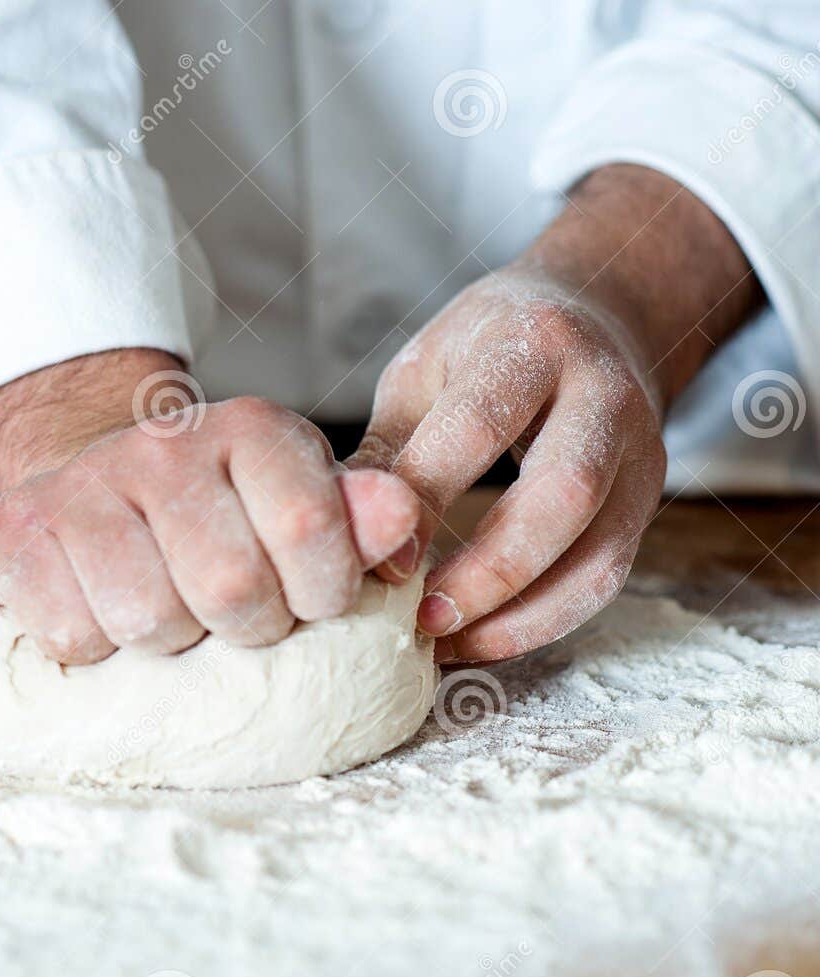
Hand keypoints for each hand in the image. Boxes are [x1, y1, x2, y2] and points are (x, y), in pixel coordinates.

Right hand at [0, 350, 419, 663]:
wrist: (96, 490)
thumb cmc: (219, 519)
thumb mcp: (305, 507)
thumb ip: (363, 519)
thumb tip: (401, 520)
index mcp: (251, 430)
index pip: (309, 526)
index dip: (320, 593)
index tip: (309, 602)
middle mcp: (162, 443)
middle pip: (229, 589)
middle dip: (245, 629)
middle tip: (235, 618)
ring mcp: (82, 484)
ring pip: (147, 618)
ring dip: (170, 642)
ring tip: (172, 616)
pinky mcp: (15, 530)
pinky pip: (72, 634)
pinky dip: (96, 649)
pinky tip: (106, 615)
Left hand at [349, 164, 760, 663]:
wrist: (597, 314)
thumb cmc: (485, 348)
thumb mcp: (422, 371)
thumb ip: (388, 450)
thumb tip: (345, 537)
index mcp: (532, 344)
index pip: (478, 427)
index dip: (426, 501)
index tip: (381, 562)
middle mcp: (603, 394)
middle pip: (564, 493)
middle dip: (491, 570)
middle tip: (422, 619)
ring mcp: (640, 449)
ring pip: (601, 550)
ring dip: (523, 613)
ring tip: (448, 645)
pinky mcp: (648, 498)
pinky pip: (607, 575)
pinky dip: (544, 620)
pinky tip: (483, 639)